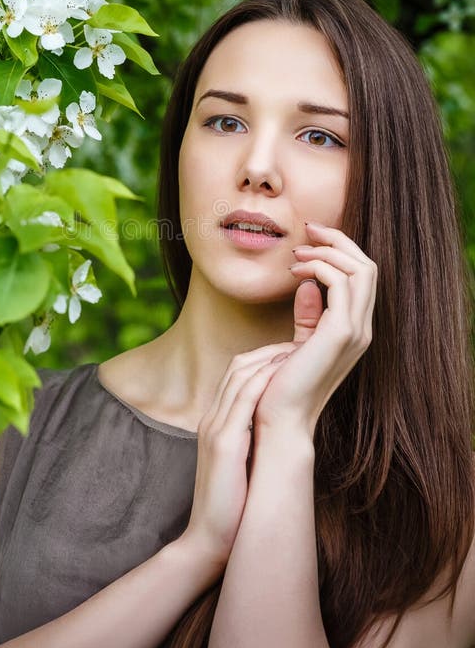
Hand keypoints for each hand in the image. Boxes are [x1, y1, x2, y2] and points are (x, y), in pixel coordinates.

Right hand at [181, 344, 298, 568]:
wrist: (209, 540)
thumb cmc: (232, 506)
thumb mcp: (241, 463)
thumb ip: (251, 439)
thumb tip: (279, 426)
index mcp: (216, 422)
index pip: (236, 374)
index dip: (265, 357)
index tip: (293, 351)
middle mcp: (212, 419)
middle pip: (237, 366)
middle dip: (269, 348)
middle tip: (301, 341)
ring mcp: (215, 428)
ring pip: (239, 374)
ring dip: (270, 357)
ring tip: (298, 350)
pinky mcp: (223, 442)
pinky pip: (243, 398)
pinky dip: (264, 379)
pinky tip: (285, 372)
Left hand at [254, 221, 376, 437]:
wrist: (280, 417)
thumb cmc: (284, 383)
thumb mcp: (300, 342)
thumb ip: (308, 315)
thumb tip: (307, 285)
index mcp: (355, 330)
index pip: (363, 277)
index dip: (341, 251)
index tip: (311, 238)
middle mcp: (363, 329)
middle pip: (368, 267)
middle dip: (338, 241)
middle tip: (308, 231)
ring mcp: (356, 332)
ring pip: (360, 270)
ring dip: (327, 252)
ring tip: (297, 253)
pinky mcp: (341, 333)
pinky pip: (340, 283)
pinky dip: (318, 268)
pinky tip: (295, 273)